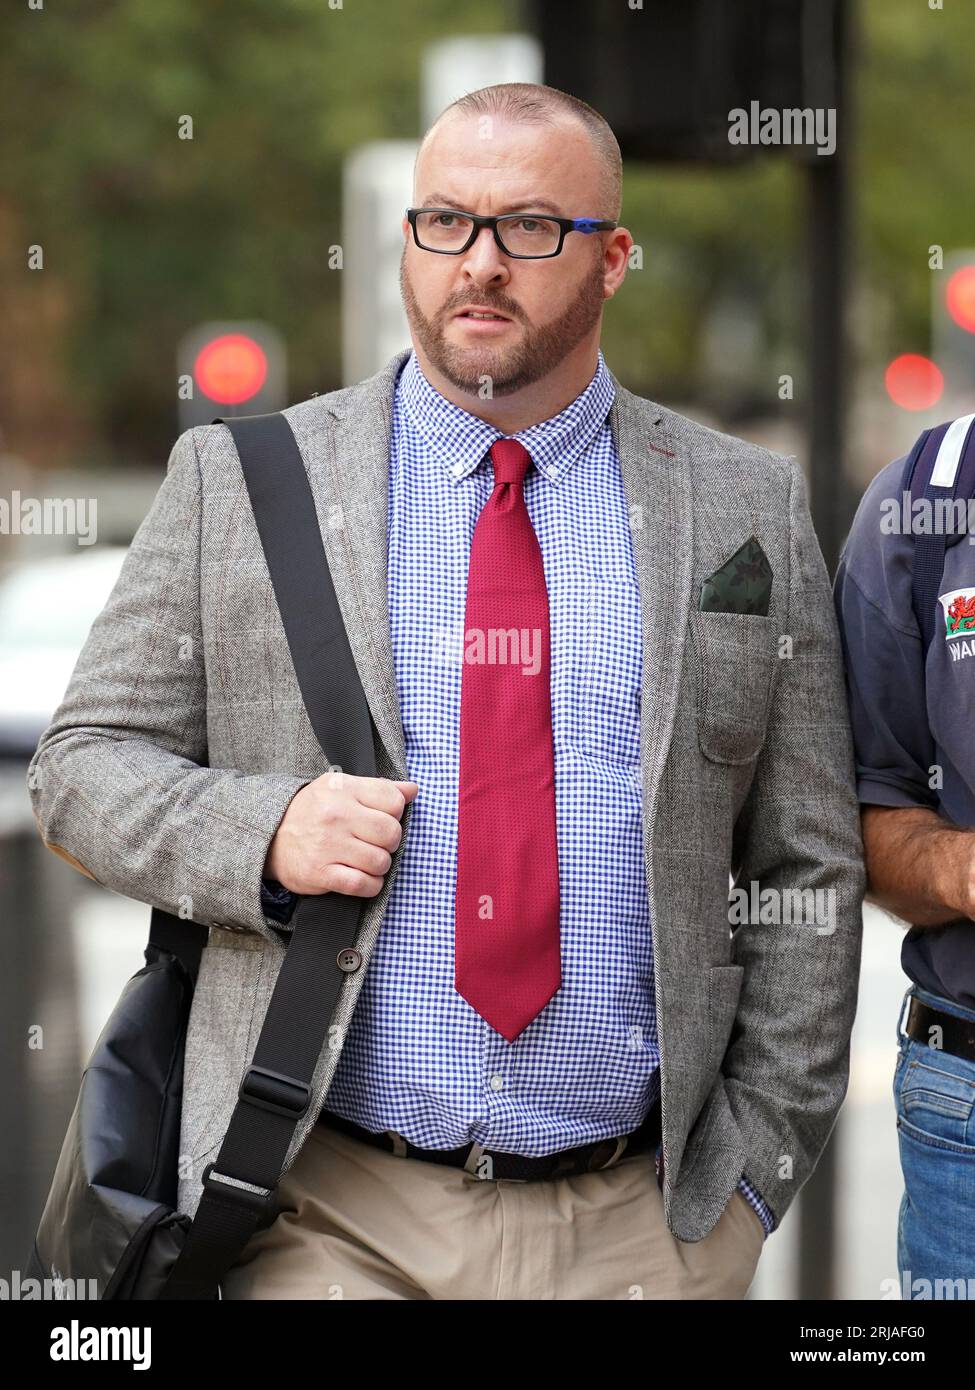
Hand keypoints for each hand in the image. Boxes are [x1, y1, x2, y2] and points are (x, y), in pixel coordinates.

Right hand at [263, 772, 417, 896]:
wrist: (270, 837)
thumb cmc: (313, 811)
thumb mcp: (342, 788)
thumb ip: (379, 788)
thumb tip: (413, 790)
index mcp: (343, 789)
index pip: (394, 801)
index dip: (395, 813)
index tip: (382, 819)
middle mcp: (335, 815)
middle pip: (391, 833)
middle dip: (390, 843)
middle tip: (376, 843)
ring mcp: (327, 845)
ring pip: (380, 861)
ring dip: (380, 866)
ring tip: (367, 861)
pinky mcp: (320, 873)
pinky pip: (362, 884)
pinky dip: (370, 885)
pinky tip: (363, 878)